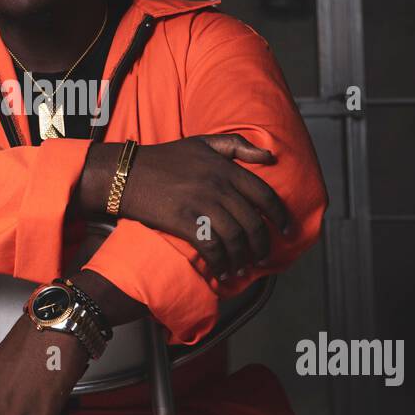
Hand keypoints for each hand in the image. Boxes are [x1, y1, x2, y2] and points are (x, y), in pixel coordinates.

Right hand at [78, 134, 290, 280]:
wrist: (128, 174)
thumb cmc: (164, 158)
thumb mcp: (202, 143)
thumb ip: (236, 146)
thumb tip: (269, 156)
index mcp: (226, 167)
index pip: (265, 195)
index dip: (281, 216)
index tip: (287, 230)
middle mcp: (218, 186)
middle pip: (252, 223)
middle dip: (262, 245)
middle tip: (263, 257)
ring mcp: (202, 204)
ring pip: (235, 239)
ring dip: (243, 258)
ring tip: (243, 268)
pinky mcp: (185, 222)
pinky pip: (212, 248)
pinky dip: (221, 263)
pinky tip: (222, 271)